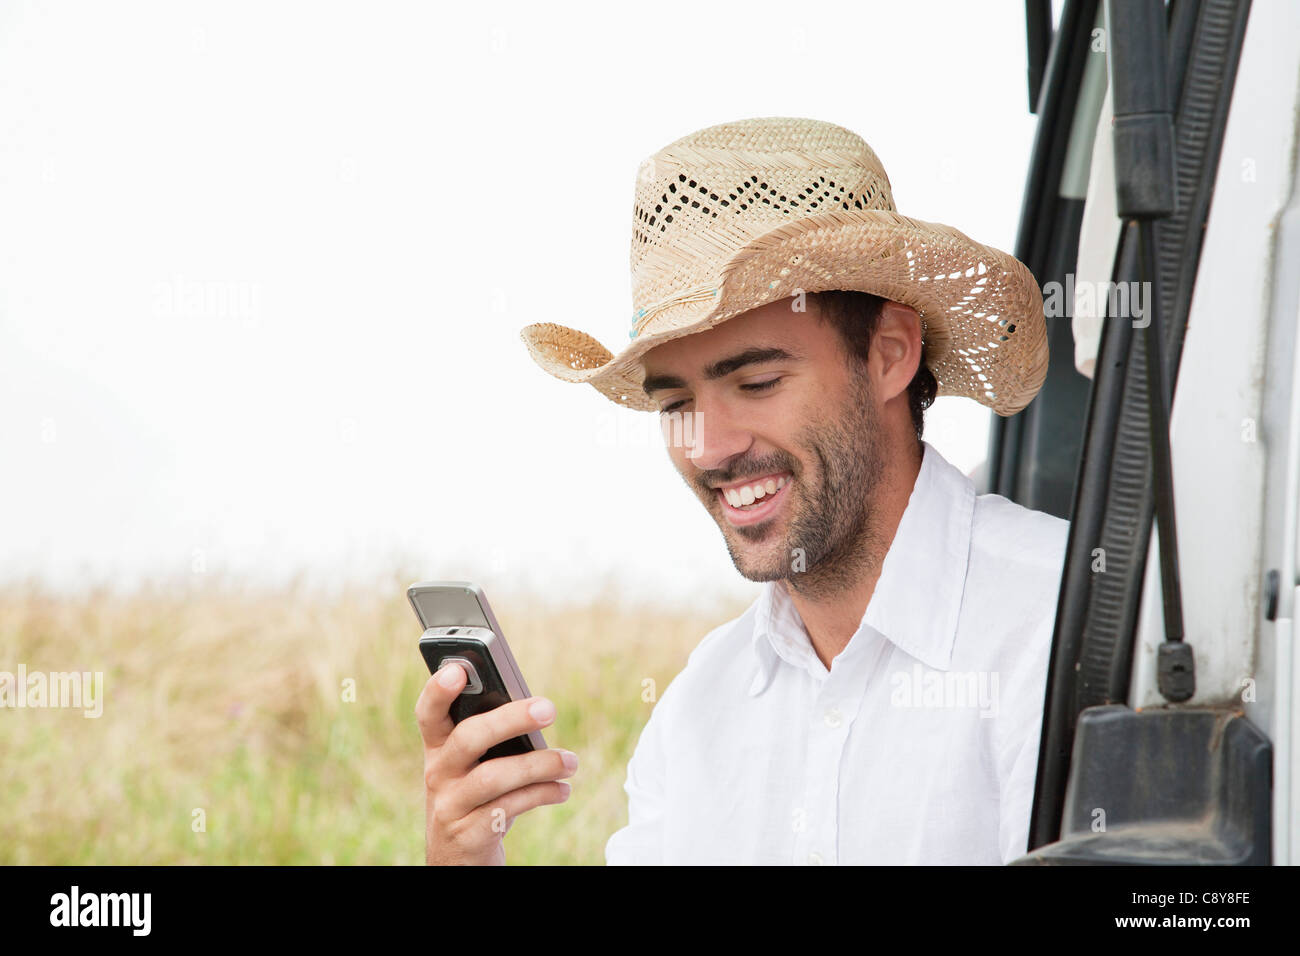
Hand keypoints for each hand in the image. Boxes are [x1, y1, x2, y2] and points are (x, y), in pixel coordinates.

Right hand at [415, 661, 575, 864]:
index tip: (459, 670)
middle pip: (468, 738)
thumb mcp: (474, 768)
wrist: (458, 859)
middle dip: (510, 719)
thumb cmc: (475, 798)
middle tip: (548, 708)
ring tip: (570, 761)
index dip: (438, 691)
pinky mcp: (468, 835)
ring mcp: (449, 806)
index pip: (429, 714)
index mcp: (438, 749)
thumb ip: (491, 739)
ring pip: (493, 777)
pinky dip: (541, 794)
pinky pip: (508, 808)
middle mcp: (437, 774)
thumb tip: (535, 711)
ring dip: (539, 765)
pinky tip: (562, 789)